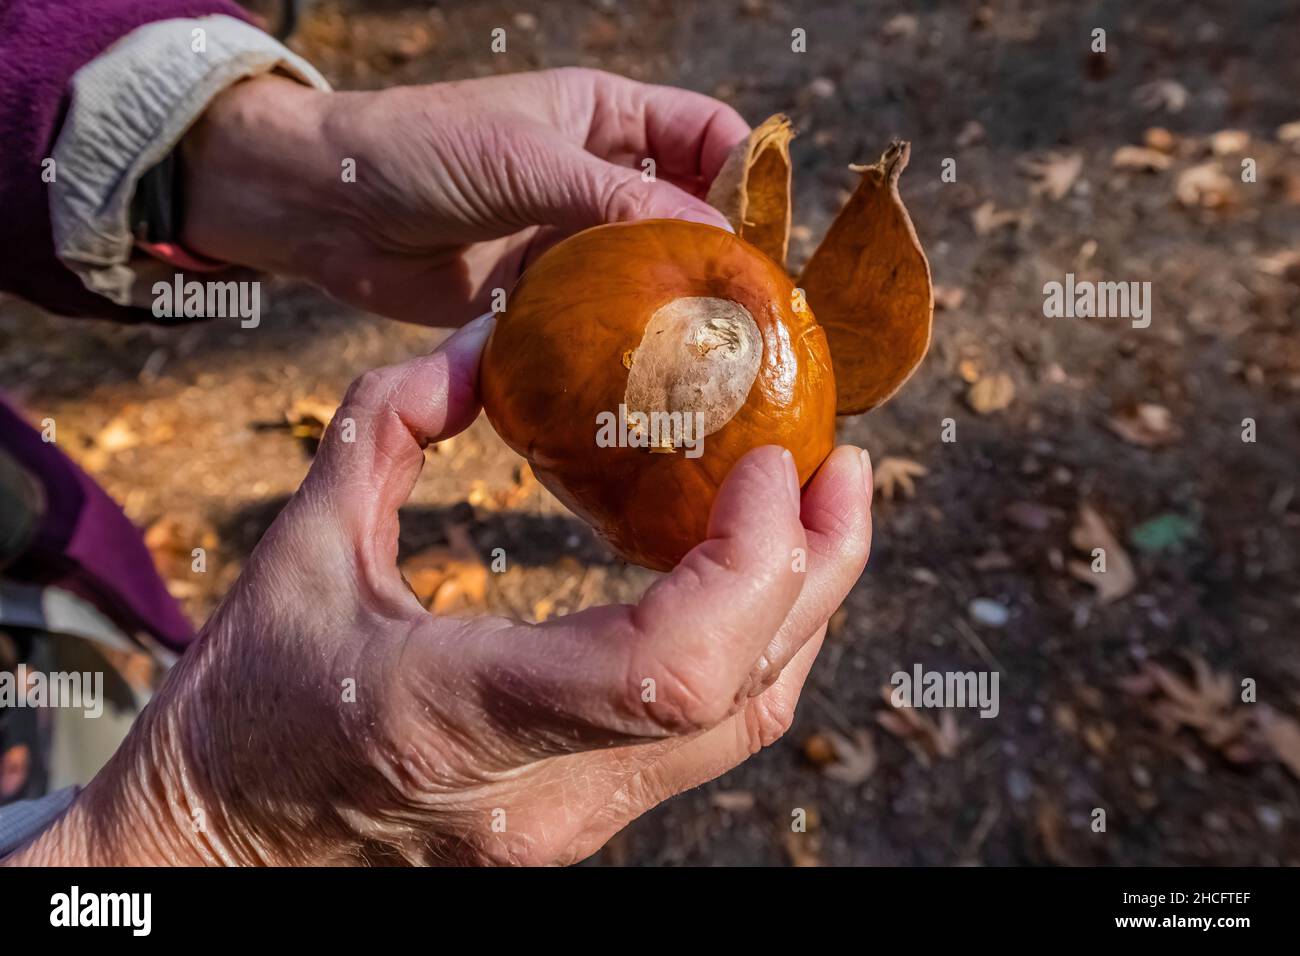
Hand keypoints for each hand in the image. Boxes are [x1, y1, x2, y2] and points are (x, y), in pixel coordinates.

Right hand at [12, 315, 872, 865]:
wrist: (223, 854)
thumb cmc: (242, 708)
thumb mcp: (294, 549)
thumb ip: (386, 425)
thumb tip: (488, 342)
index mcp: (461, 714)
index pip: (668, 669)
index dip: (750, 562)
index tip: (766, 459)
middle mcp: (546, 792)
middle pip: (744, 696)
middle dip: (817, 567)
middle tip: (837, 460)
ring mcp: (575, 820)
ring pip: (747, 725)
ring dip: (803, 607)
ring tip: (819, 503)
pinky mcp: (584, 818)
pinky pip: (710, 738)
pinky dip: (755, 645)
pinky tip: (752, 572)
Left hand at [179, 68, 746, 323]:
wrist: (326, 205)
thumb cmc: (419, 149)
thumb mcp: (527, 161)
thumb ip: (618, 199)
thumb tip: (712, 235)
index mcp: (605, 117)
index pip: (704, 134)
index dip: (744, 172)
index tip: (769, 230)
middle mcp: (597, 176)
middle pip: (687, 209)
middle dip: (720, 247)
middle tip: (754, 305)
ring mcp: (569, 236)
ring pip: (646, 267)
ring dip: (674, 301)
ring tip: (716, 348)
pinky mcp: (538, 290)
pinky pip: (598, 313)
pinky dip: (623, 335)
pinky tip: (649, 367)